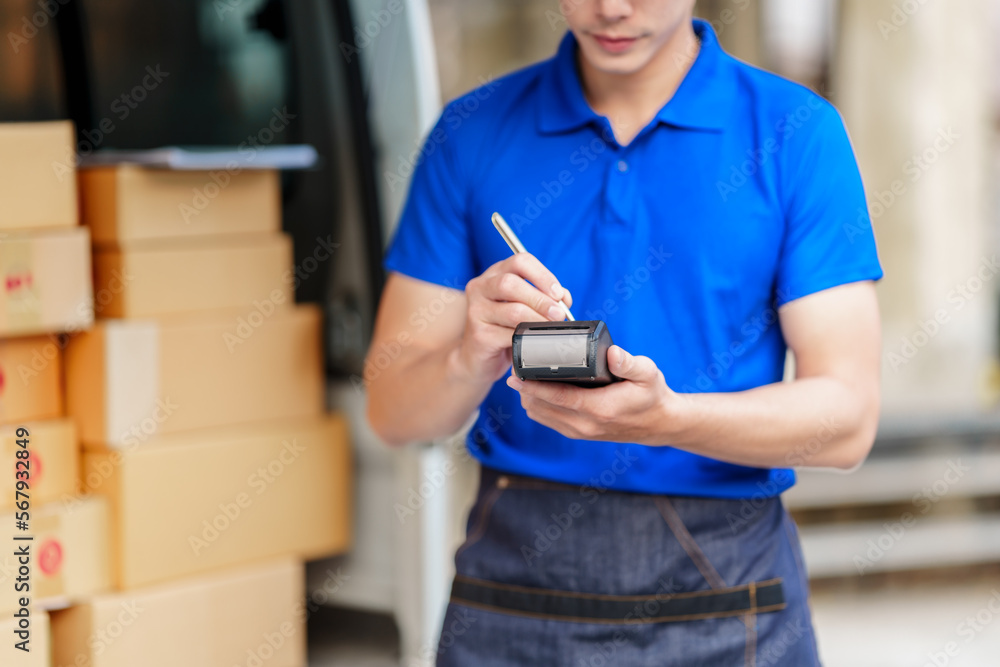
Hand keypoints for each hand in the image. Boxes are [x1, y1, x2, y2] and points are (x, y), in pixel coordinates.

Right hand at [455, 253, 572, 382]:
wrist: (477, 357)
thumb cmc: (505, 328)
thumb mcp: (524, 306)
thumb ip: (544, 297)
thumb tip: (564, 298)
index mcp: (495, 274)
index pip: (520, 262)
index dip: (543, 275)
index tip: (558, 294)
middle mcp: (481, 288)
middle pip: (511, 283)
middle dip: (540, 299)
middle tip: (558, 314)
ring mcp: (476, 311)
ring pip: (513, 310)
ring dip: (538, 319)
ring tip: (551, 328)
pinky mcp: (479, 335)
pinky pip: (509, 335)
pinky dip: (528, 338)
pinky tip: (535, 342)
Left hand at [506, 345, 679, 442]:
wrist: (659, 423)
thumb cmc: (651, 394)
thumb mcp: (647, 374)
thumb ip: (628, 363)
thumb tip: (611, 352)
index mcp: (599, 408)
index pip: (557, 397)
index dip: (533, 386)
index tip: (514, 375)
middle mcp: (585, 424)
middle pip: (542, 407)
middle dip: (524, 389)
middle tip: (514, 366)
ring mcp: (580, 431)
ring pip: (541, 416)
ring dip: (528, 398)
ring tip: (522, 375)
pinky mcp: (578, 433)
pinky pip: (548, 420)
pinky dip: (537, 406)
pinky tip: (534, 390)